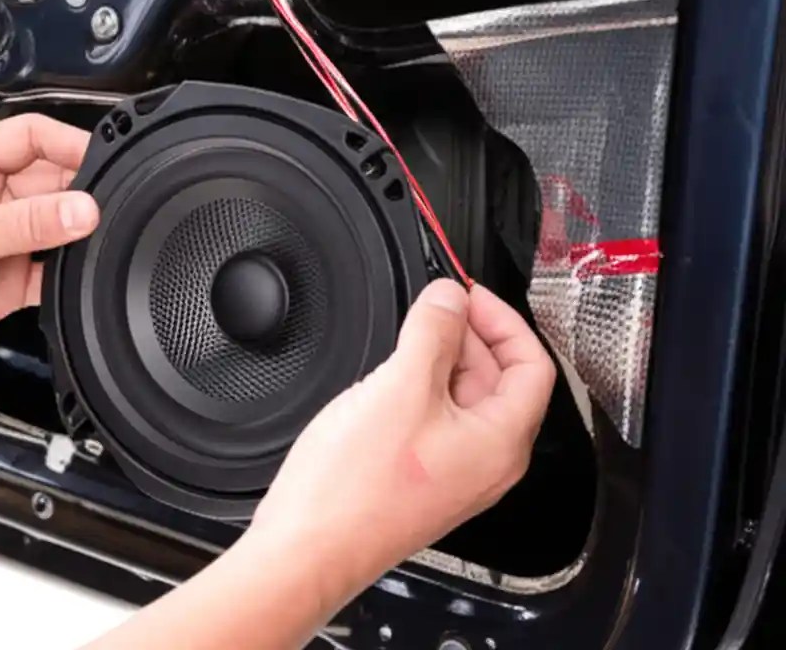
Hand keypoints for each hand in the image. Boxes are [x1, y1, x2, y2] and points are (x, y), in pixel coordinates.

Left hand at [0, 114, 98, 389]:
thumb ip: (27, 223)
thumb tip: (82, 209)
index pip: (29, 136)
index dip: (69, 143)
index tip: (105, 161)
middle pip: (49, 183)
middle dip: (77, 197)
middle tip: (101, 214)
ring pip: (52, 229)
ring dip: (72, 239)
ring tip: (89, 247)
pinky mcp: (0, 282)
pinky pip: (46, 272)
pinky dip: (62, 277)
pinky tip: (70, 281)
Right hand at [244, 280, 555, 601]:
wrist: (309, 547)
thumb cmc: (355, 490)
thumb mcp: (400, 388)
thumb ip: (433, 331)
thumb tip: (450, 298)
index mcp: (501, 442)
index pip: (533, 364)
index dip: (504, 321)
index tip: (468, 295)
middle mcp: (486, 463)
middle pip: (500, 380)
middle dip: (467, 337)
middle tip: (431, 309)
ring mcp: (453, 473)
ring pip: (462, 400)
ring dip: (438, 361)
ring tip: (403, 342)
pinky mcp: (420, 479)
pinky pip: (433, 421)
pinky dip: (417, 390)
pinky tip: (383, 382)